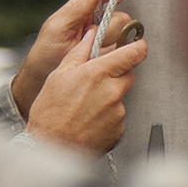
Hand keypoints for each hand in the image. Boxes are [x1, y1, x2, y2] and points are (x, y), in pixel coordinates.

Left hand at [12, 0, 132, 117]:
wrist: (43, 81)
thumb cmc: (45, 53)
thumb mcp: (57, 27)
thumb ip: (78, 7)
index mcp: (85, 7)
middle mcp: (99, 21)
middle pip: (121, 15)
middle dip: (109, 25)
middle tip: (90, 34)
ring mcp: (107, 40)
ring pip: (124, 34)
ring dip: (108, 42)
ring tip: (90, 50)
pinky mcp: (111, 56)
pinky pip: (124, 52)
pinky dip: (114, 55)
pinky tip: (98, 58)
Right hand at [25, 25, 146, 154]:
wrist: (51, 149)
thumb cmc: (50, 115)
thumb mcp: (58, 75)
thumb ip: (79, 53)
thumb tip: (90, 36)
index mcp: (98, 74)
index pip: (134, 53)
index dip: (137, 47)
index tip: (136, 45)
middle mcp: (112, 92)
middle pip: (129, 74)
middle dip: (117, 74)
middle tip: (97, 81)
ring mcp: (118, 113)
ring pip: (121, 97)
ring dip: (110, 97)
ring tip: (87, 106)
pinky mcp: (119, 130)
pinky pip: (118, 117)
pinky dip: (108, 116)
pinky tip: (90, 120)